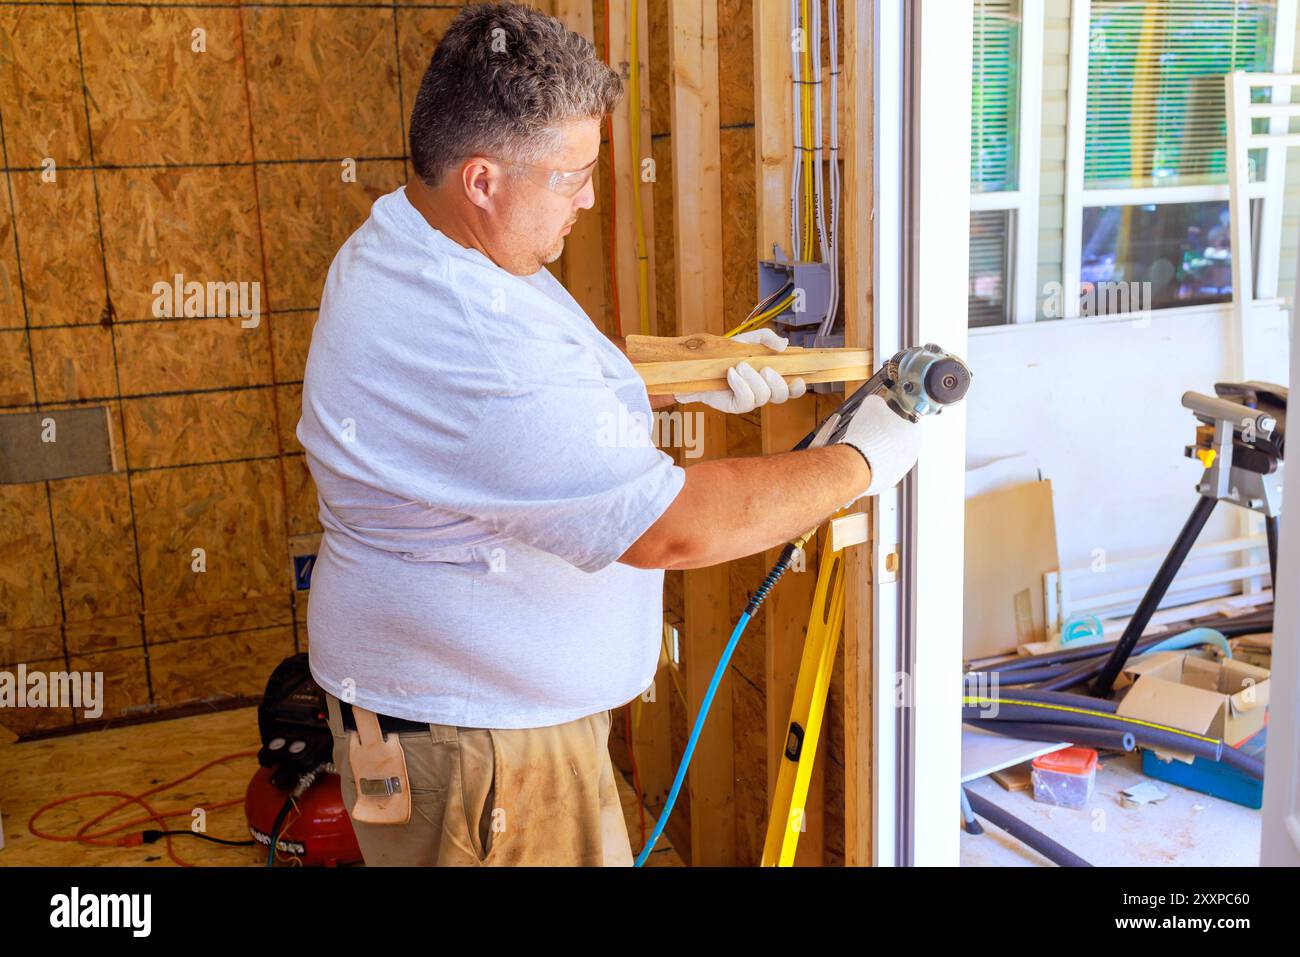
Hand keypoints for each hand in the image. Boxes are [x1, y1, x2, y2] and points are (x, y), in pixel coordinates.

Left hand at [673, 329, 807, 413]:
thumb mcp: (749, 339)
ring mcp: (750, 400)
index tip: (798, 379)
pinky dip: (741, 385)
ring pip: (763, 396)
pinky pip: (746, 400)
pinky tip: (732, 374)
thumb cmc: (727, 353)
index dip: (799, 388)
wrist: (701, 363)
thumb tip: (783, 344)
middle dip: (777, 382)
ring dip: (753, 379)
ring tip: (739, 365)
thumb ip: (767, 338)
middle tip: (764, 368)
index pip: (792, 388)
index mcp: (771, 377)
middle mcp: (764, 391)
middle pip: (782, 395)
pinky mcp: (736, 406)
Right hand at [829, 394, 923, 502]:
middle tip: (873, 429)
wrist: (857, 464)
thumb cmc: (868, 436)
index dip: (893, 416)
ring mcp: (901, 468)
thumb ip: (878, 403)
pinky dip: (874, 463)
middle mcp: (912, 452)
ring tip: (865, 444)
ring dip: (880, 450)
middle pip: (900, 439)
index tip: (884, 415)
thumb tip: (876, 402)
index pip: (907, 420)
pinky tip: (863, 457)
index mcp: (915, 432)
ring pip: (891, 455)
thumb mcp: (872, 405)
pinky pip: (882, 468)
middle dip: (887, 434)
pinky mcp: (888, 480)